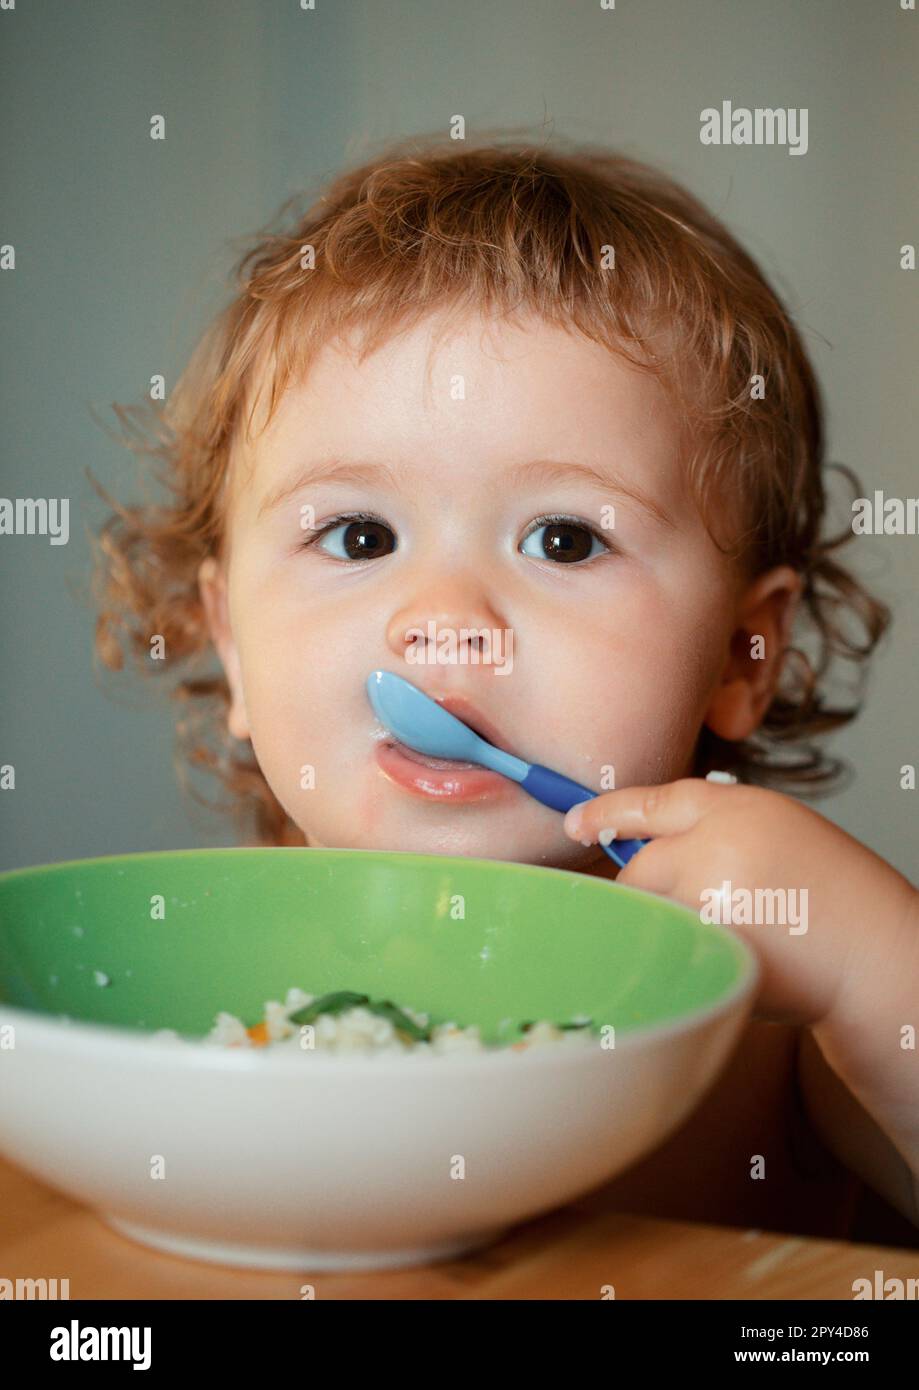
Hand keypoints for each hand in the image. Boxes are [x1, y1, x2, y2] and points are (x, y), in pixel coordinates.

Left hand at [563, 778, 916, 1029]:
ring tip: (738, 935)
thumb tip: (635, 851)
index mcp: (738, 808)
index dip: (607, 811)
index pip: (653, 801)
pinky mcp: (705, 950)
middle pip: (640, 869)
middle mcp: (715, 846)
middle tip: (709, 911)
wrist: (875, 955)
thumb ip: (713, 833)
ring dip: (670, 929)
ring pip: (650, 915)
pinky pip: (666, 953)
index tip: (574, 821)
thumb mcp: (775, 833)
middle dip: (654, 892)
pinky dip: (686, 962)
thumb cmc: (829, 899)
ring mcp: (708, 899)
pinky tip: (740, 960)